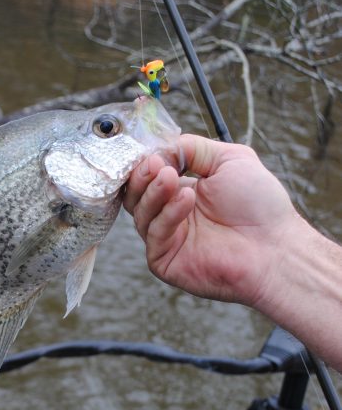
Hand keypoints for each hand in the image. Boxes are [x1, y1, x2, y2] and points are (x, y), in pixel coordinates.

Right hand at [123, 134, 301, 307]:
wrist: (274, 246)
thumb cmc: (260, 206)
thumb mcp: (229, 159)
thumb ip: (194, 148)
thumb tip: (161, 149)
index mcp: (183, 192)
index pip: (149, 176)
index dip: (146, 162)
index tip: (153, 150)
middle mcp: (171, 216)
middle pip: (136, 195)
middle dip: (142, 176)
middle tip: (155, 164)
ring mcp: (167, 239)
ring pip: (141, 213)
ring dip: (153, 191)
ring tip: (171, 177)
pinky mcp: (165, 261)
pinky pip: (154, 235)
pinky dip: (168, 214)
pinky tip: (187, 199)